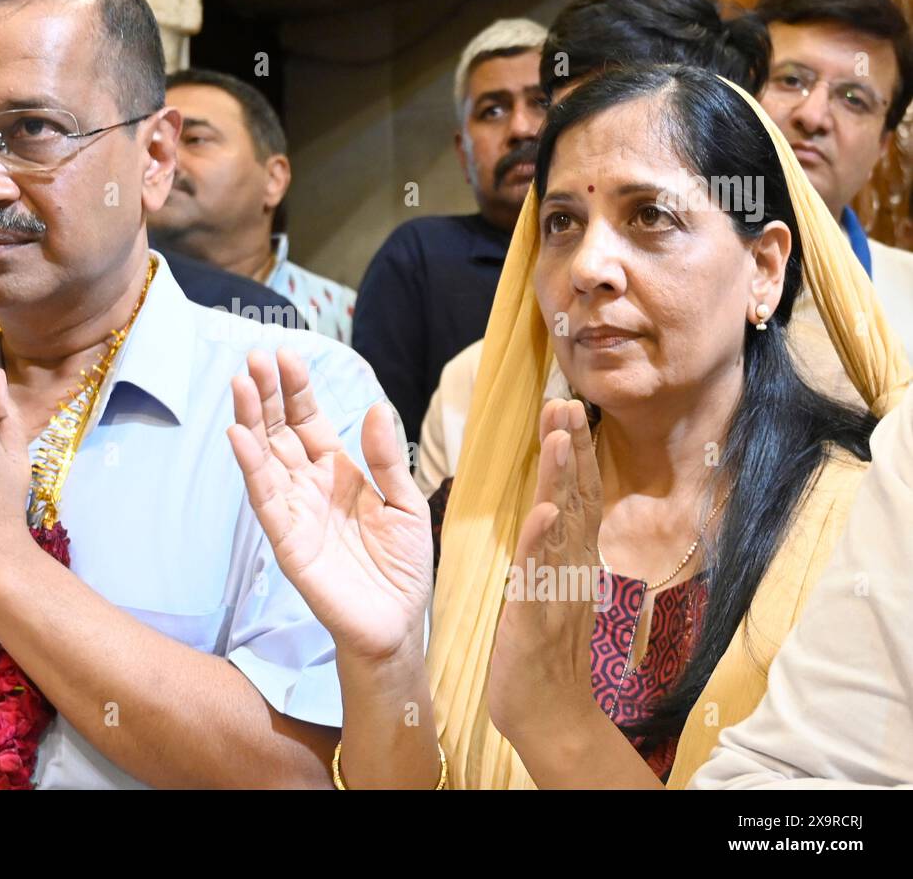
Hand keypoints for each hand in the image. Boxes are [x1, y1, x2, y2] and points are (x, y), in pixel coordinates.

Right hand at [227, 348, 431, 662]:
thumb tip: (376, 407)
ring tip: (241, 382)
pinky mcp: (287, 540)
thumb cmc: (401, 568)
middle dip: (268, 394)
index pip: (310, 420)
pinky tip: (239, 435)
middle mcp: (309, 485)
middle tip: (254, 356)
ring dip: (252, 420)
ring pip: (265, 457)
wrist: (396, 625)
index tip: (287, 354)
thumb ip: (387, 459)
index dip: (298, 389)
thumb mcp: (405, 504)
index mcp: (338, 472)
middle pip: (280, 431)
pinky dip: (251, 467)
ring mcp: (294, 510)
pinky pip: (265, 498)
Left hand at [487, 399, 604, 742]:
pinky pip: (540, 574)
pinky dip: (542, 541)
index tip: (565, 406)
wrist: (549, 711)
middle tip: (565, 401)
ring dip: (562, 480)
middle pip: (574, 497)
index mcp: (570, 557)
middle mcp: (571, 566)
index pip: (575, 493)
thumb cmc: (544, 648)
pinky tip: (544, 512)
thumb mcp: (549, 584)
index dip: (572, 450)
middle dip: (570, 448)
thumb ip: (554, 546)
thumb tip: (555, 505)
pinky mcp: (538, 616)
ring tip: (561, 437)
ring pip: (562, 526)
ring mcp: (558, 590)